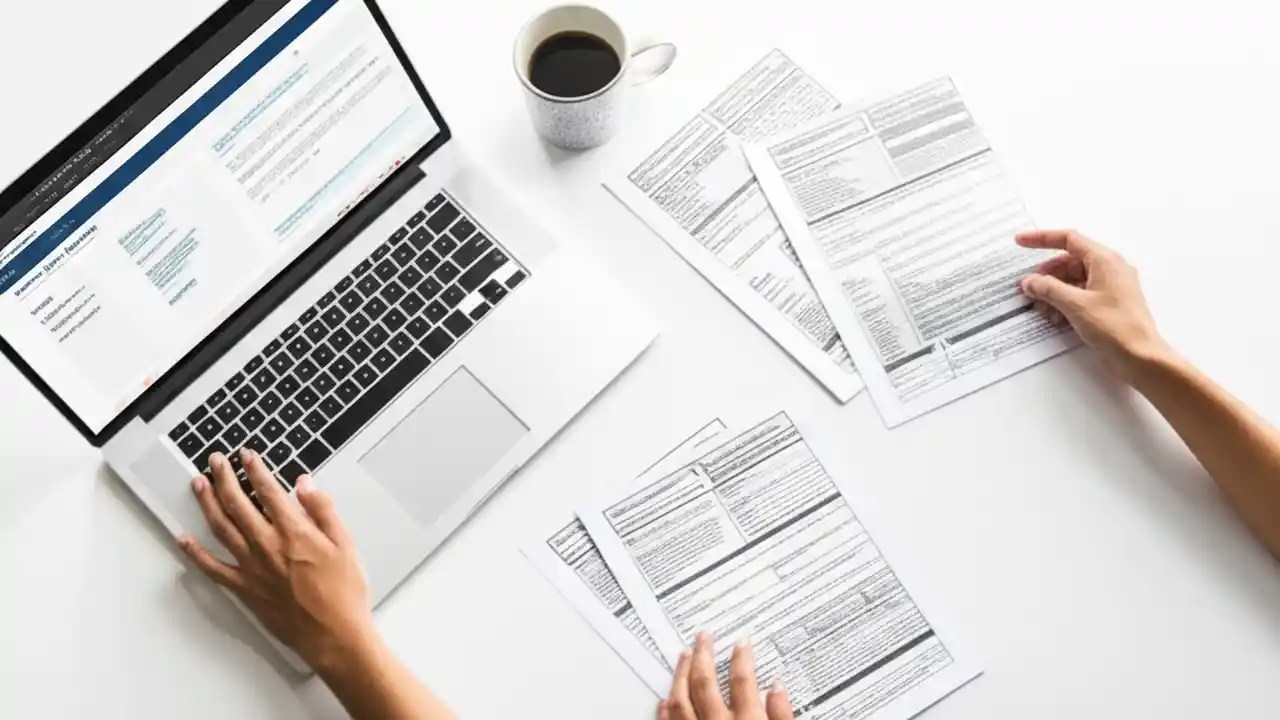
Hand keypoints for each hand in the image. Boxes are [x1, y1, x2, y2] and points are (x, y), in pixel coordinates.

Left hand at [178, 449, 374, 671]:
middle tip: (215, 461)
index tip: (247, 455)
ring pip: (221, 528)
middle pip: (238, 504)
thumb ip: (323, 510)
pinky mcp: (245, 589)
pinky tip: (184, 540)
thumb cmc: (344, 593)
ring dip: (207, 503)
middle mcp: (267, 546)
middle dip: (224, 478)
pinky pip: (212, 569)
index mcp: (294, 532)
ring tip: (198, 484)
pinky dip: (195, 553)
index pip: (269, 491)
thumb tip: (305, 484)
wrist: (334, 635)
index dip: (255, 469)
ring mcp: (252, 568)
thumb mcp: (346, 544)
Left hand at [659, 632, 793, 719]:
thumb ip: (783, 715)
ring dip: (681, 674)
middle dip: (703, 655)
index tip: (741, 642)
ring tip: (684, 656)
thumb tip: (778, 688)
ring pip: (681, 700)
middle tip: (704, 637)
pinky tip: (665, 699)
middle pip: (704, 683)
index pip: (742, 681)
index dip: (741, 658)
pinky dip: (665, 711)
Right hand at [1017, 229, 1172, 380]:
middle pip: (1069, 261)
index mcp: (1105, 261)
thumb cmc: (1115, 327)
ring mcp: (1110, 287)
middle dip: (1046, 273)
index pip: (1069, 239)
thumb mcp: (1075, 304)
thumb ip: (1048, 289)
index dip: (1042, 239)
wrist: (1140, 357)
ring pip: (1074, 279)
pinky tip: (1054, 315)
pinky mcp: (1108, 304)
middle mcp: (1110, 269)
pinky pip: (1081, 294)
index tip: (1021, 242)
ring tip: (1039, 305)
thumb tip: (1030, 282)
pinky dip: (1065, 301)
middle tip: (1028, 287)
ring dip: (1053, 290)